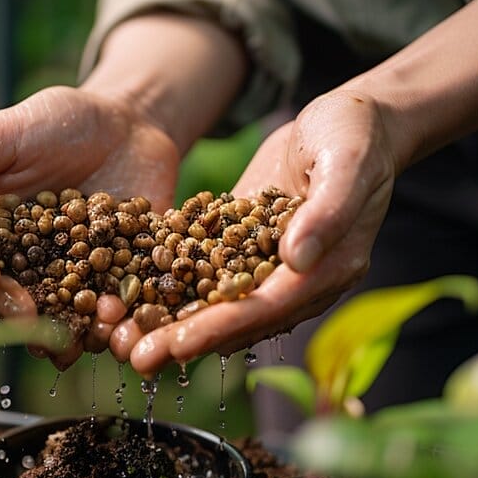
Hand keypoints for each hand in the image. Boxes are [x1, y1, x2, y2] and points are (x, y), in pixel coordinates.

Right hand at [0, 85, 180, 367]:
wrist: (126, 123)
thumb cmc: (57, 120)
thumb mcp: (7, 132)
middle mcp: (17, 259)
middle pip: (4, 297)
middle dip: (15, 313)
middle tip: (30, 318)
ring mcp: (64, 276)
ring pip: (56, 318)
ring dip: (67, 332)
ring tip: (80, 333)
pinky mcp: (111, 281)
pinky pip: (108, 310)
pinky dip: (115, 323)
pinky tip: (123, 325)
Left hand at [117, 90, 400, 375]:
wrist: (353, 118)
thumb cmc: (356, 134)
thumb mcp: (348, 161)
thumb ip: (329, 210)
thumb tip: (297, 259)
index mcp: (330, 267)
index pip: (270, 307)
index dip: (223, 327)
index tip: (179, 346)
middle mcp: (300, 278)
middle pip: (238, 319)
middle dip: (186, 340)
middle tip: (135, 359)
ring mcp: (272, 265)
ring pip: (217, 304)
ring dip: (172, 324)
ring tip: (121, 341)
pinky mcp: (247, 245)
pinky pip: (207, 273)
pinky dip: (172, 288)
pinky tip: (130, 298)